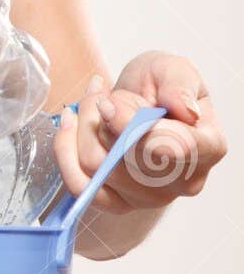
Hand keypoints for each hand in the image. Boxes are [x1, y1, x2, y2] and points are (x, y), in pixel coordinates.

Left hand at [54, 52, 226, 214]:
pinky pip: (81, 185)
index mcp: (208, 148)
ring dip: (84, 128)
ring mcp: (150, 198)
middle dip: (103, 118)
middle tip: (102, 95)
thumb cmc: (159, 87)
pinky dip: (66, 151)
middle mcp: (184, 182)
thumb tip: (184, 110)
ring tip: (92, 103)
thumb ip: (180, 85)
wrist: (138, 101)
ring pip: (99, 168)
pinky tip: (70, 124)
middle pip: (128, 158)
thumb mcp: (173, 69)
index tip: (108, 103)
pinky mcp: (118, 204)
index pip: (173, 149)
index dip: (133, 126)